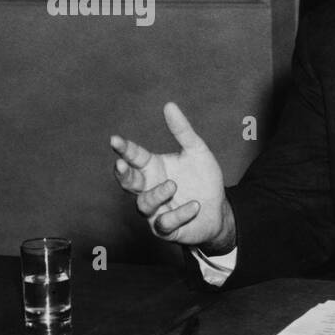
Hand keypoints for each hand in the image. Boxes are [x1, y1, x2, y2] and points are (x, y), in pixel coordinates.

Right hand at [110, 102, 232, 251]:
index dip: (123, 148)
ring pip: (143, 204)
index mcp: (153, 167)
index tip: (115, 139)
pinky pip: (164, 223)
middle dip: (122, 174)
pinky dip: (178, 213)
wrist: (219, 210)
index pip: (133, 156)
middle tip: (122, 164)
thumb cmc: (203, 180)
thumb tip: (169, 105)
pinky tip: (194, 206)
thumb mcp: (197, 151)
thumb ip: (182, 130)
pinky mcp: (165, 229)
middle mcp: (149, 188)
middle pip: (127, 182)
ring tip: (173, 185)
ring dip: (156, 194)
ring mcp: (155, 210)